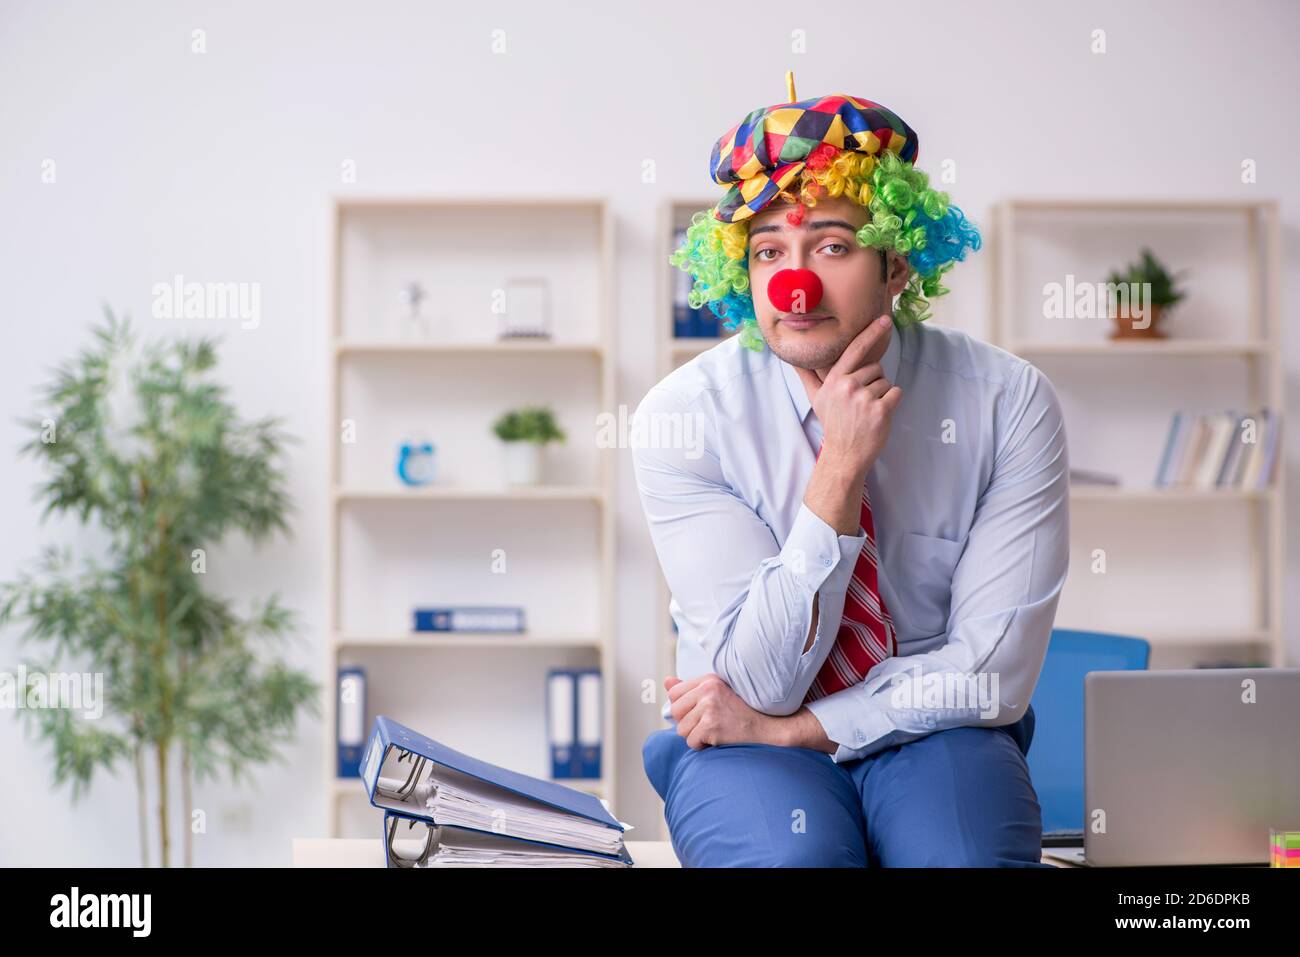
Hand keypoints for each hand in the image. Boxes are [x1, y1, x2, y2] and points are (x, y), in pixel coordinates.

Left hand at [665, 674, 778, 749]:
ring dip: (694, 736)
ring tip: (713, 732)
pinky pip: (691, 741)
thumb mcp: (717, 693)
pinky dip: (702, 746)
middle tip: (705, 725)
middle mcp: (707, 690)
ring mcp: (709, 707)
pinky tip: (716, 739)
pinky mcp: (711, 725)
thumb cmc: (741, 712)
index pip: (674, 693)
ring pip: (681, 729)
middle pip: (675, 711)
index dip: (682, 707)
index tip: (696, 714)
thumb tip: (666, 681)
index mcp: (708, 680)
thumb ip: (690, 688)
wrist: (766, 728)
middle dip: (686, 723)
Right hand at [812, 313, 902, 476]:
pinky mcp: (881, 410)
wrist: (844, 454)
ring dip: (881, 394)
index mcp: (834, 380)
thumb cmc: (833, 424)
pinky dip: (892, 402)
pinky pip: (896, 393)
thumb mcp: (816, 398)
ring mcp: (865, 398)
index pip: (855, 350)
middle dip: (873, 382)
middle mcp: (848, 386)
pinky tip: (878, 415)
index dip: (871, 333)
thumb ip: (807, 376)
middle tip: (861, 402)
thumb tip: (792, 360)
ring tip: (867, 410)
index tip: (884, 320)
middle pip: (875, 368)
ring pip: (886, 381)